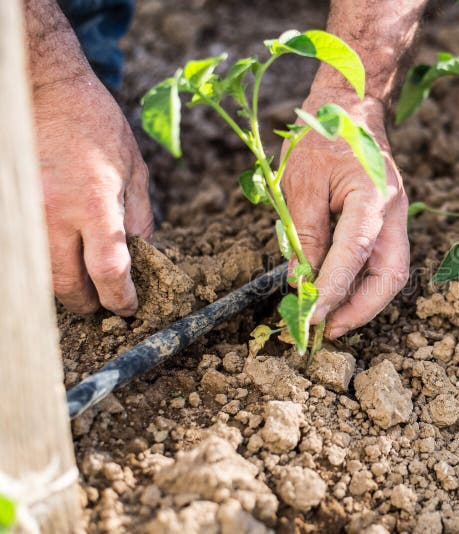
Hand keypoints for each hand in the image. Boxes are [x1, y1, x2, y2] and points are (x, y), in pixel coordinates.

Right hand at [33, 73, 152, 315]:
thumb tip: (141, 255)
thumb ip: (138, 217)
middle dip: (88, 303)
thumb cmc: (94, 125)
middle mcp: (54, 214)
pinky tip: (57, 259)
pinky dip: (40, 264)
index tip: (128, 307)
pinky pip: (23, 251)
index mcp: (94, 203)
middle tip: (102, 304)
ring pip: (40, 275)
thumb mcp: (133, 168)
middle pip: (67, 286)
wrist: (43, 89)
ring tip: (80, 287)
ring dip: (61, 288)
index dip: (121, 298)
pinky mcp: (8, 208)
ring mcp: (24, 212)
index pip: (109, 271)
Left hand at [282, 87, 409, 338]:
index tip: (310, 317)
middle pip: (392, 275)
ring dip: (362, 301)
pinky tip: (336, 292)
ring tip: (329, 318)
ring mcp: (396, 218)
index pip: (355, 253)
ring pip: (391, 273)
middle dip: (362, 309)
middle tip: (329, 329)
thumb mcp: (301, 181)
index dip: (333, 290)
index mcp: (373, 195)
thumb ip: (305, 234)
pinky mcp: (388, 222)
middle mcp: (393, 211)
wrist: (352, 106)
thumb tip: (302, 281)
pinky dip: (359, 282)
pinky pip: (380, 261)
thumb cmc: (323, 135)